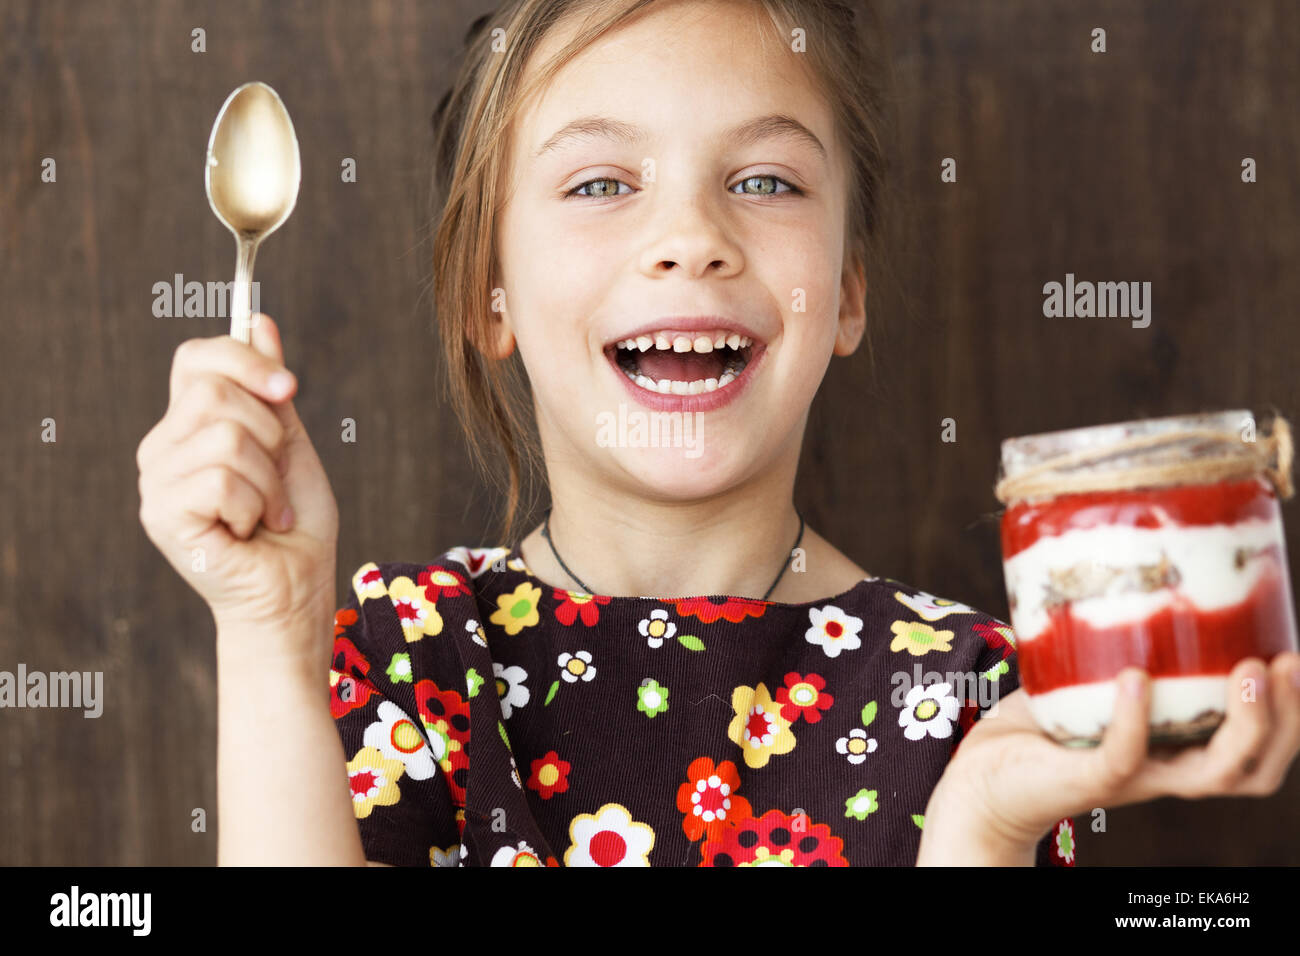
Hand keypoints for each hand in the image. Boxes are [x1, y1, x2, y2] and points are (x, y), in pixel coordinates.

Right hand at [137, 313, 339, 658]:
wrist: (296, 592)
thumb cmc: (295, 525)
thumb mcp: (291, 443)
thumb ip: (270, 388)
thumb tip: (258, 319)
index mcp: (188, 425)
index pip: (196, 358)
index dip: (245, 360)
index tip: (288, 389)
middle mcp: (162, 449)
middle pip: (214, 392)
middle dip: (270, 434)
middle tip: (277, 480)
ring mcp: (156, 483)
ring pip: (225, 436)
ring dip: (269, 479)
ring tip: (268, 512)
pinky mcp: (162, 517)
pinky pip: (221, 478)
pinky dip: (257, 505)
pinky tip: (251, 531)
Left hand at [923, 653, 1299, 858]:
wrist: (983, 774)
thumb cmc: (1042, 722)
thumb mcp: (1091, 674)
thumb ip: (1117, 634)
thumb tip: (1129, 551)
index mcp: (1180, 747)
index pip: (1261, 746)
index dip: (1292, 711)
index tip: (1295, 653)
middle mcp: (1167, 769)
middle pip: (1256, 766)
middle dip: (1286, 718)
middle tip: (1284, 661)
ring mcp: (1131, 777)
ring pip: (1212, 774)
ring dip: (1244, 725)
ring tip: (1248, 669)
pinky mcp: (1085, 779)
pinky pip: (1123, 758)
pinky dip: (1135, 720)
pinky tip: (1136, 678)